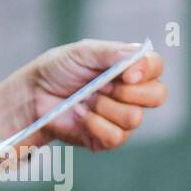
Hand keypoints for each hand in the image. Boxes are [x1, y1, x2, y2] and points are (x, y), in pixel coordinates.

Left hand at [0, 40, 165, 152]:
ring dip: (105, 107)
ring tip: (86, 100)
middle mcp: (130, 93)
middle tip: (103, 86)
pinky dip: (96, 125)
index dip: (147, 70)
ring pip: (135, 117)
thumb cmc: (57, 69)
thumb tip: (138, 55)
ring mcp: (121, 117)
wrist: (33, 95)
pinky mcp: (108, 138)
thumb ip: (111, 52)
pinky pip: (117, 136)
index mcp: (128, 68)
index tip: (126, 74)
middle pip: (157, 95)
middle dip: (129, 91)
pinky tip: (82, 117)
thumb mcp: (81, 52)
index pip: (156, 67)